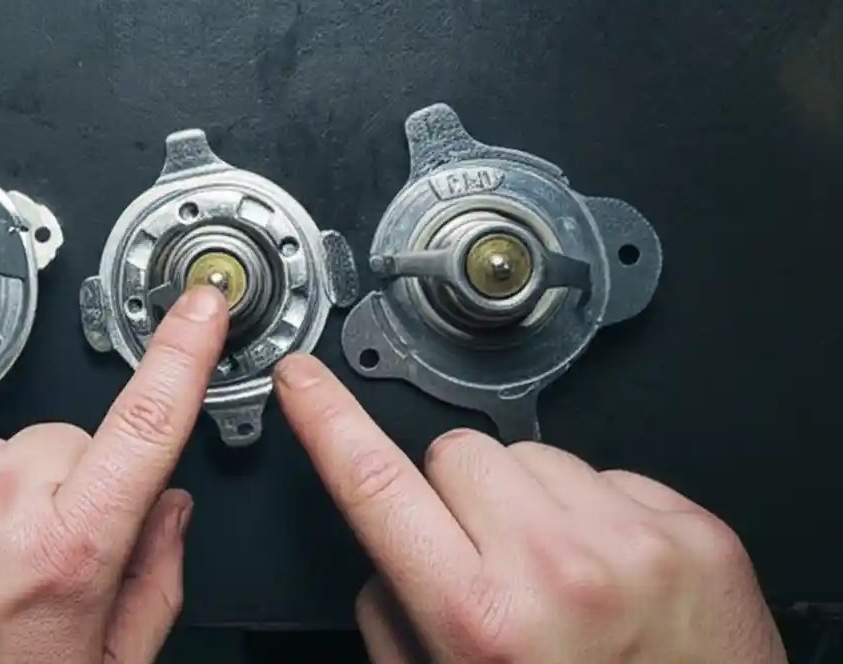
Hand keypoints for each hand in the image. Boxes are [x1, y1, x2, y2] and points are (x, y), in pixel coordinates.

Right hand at [274, 354, 786, 663]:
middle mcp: (558, 570)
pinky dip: (599, 516)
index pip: (377, 485)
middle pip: (459, 452)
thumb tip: (389, 548)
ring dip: (532, 503)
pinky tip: (613, 577)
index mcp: (480, 621)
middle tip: (488, 565)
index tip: (303, 380)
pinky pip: (611, 475)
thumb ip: (396, 617)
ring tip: (562, 581)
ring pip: (535, 454)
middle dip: (457, 496)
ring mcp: (636, 544)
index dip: (327, 420)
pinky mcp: (696, 534)